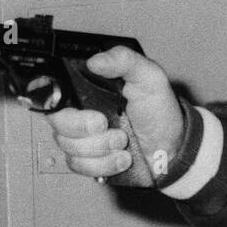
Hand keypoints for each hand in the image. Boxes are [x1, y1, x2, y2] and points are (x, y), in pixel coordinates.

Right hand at [46, 45, 184, 182]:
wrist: (172, 145)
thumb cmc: (158, 109)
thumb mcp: (148, 76)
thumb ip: (124, 60)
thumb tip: (95, 61)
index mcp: (86, 90)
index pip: (54, 94)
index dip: (60, 104)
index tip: (86, 110)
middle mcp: (79, 114)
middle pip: (58, 123)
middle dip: (85, 129)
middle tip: (109, 126)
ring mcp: (82, 139)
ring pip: (69, 147)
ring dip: (100, 148)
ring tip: (124, 142)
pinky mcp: (88, 161)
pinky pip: (80, 166)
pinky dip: (103, 165)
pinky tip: (121, 158)